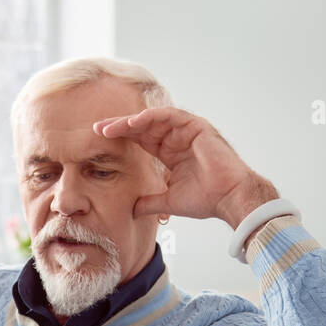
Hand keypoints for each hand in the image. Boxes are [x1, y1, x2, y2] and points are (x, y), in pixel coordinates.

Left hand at [92, 107, 277, 227]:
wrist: (228, 199)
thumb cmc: (206, 200)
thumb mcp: (168, 201)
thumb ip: (149, 202)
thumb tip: (131, 210)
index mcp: (171, 153)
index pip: (140, 140)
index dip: (121, 138)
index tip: (99, 140)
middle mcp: (177, 138)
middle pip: (143, 127)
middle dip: (119, 127)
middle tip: (97, 129)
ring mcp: (187, 130)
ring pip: (153, 119)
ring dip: (130, 122)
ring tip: (110, 128)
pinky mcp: (196, 126)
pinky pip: (169, 116)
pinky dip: (150, 117)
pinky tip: (133, 123)